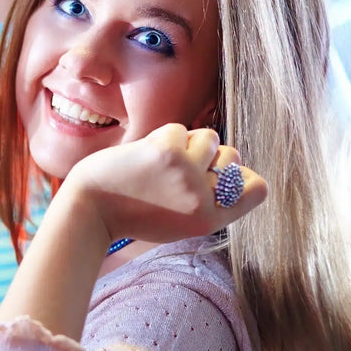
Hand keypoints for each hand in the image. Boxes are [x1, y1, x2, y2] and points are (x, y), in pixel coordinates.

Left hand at [67, 124, 266, 244]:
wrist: (92, 209)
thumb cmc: (136, 212)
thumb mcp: (182, 220)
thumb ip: (210, 197)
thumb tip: (234, 162)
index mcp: (211, 220)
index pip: (257, 188)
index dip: (243, 175)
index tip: (220, 175)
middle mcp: (204, 199)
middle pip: (232, 156)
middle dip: (209, 154)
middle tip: (178, 170)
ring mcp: (187, 174)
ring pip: (208, 138)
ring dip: (186, 143)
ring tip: (160, 163)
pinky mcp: (168, 151)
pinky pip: (179, 130)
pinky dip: (162, 137)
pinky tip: (144, 156)